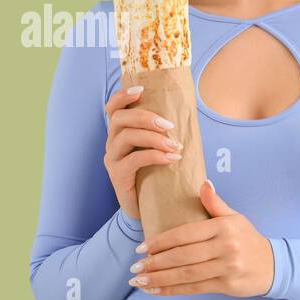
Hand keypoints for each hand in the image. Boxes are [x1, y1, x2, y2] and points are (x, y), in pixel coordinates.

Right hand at [103, 84, 183, 221]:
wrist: (147, 209)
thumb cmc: (154, 175)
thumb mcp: (156, 150)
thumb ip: (161, 132)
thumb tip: (187, 112)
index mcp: (119, 133)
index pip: (113, 108)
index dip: (122, 96)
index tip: (141, 90)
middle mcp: (111, 143)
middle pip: (119, 119)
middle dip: (145, 117)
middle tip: (169, 125)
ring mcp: (112, 159)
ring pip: (126, 137)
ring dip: (153, 137)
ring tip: (174, 144)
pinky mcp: (117, 176)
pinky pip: (134, 160)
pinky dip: (154, 156)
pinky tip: (171, 158)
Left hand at [128, 179, 273, 296]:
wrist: (274, 265)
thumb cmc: (248, 239)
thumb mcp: (234, 218)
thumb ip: (215, 203)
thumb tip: (203, 183)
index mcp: (222, 227)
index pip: (185, 234)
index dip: (161, 241)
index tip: (142, 248)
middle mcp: (225, 246)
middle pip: (182, 256)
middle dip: (155, 263)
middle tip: (135, 267)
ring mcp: (227, 267)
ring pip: (186, 274)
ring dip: (160, 279)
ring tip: (140, 280)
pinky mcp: (227, 285)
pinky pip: (195, 288)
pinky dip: (173, 290)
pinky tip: (157, 291)